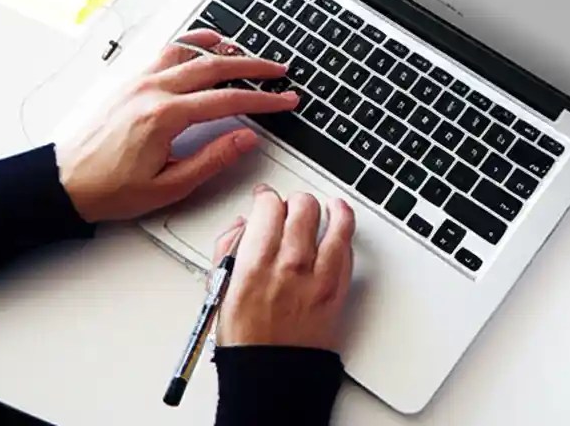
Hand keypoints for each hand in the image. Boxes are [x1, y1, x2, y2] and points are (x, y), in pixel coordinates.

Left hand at [56, 29, 298, 222]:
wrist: (64, 183)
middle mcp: (152, 90)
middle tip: (278, 72)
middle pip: (215, 67)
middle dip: (253, 67)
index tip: (285, 100)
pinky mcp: (130, 81)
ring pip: (190, 51)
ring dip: (224, 50)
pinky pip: (167, 51)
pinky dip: (191, 43)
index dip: (263, 100)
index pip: (228, 101)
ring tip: (248, 54)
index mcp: (164, 116)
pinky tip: (206, 43)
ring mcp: (139, 81)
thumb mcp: (169, 186)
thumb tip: (246, 138)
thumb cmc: (109, 188)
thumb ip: (212, 158)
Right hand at [212, 185, 355, 350]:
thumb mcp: (221, 289)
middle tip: (292, 207)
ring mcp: (320, 275)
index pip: (268, 206)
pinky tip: (339, 231)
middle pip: (303, 207)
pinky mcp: (339, 287)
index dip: (266, 197)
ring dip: (332, 208)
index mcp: (256, 263)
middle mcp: (290, 264)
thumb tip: (243, 225)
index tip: (265, 199)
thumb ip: (230, 249)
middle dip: (295, 201)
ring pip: (337, 221)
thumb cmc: (245, 338)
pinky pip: (348, 249)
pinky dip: (344, 235)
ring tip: (331, 206)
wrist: (273, 371)